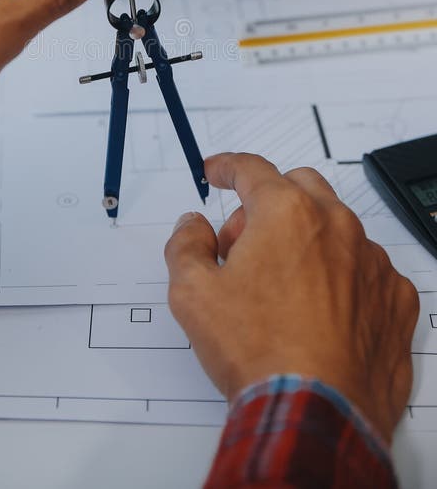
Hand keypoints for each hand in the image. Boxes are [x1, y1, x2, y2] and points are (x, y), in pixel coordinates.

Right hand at [165, 153, 418, 442]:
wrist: (315, 412)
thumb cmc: (260, 352)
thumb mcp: (193, 293)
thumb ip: (186, 244)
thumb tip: (192, 226)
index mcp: (287, 213)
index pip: (252, 169)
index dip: (227, 167)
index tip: (218, 172)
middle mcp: (336, 226)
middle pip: (299, 188)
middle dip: (267, 204)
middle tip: (243, 245)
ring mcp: (371, 261)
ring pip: (335, 227)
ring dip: (306, 241)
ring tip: (280, 288)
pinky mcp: (394, 298)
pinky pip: (365, 268)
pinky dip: (341, 276)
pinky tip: (319, 310)